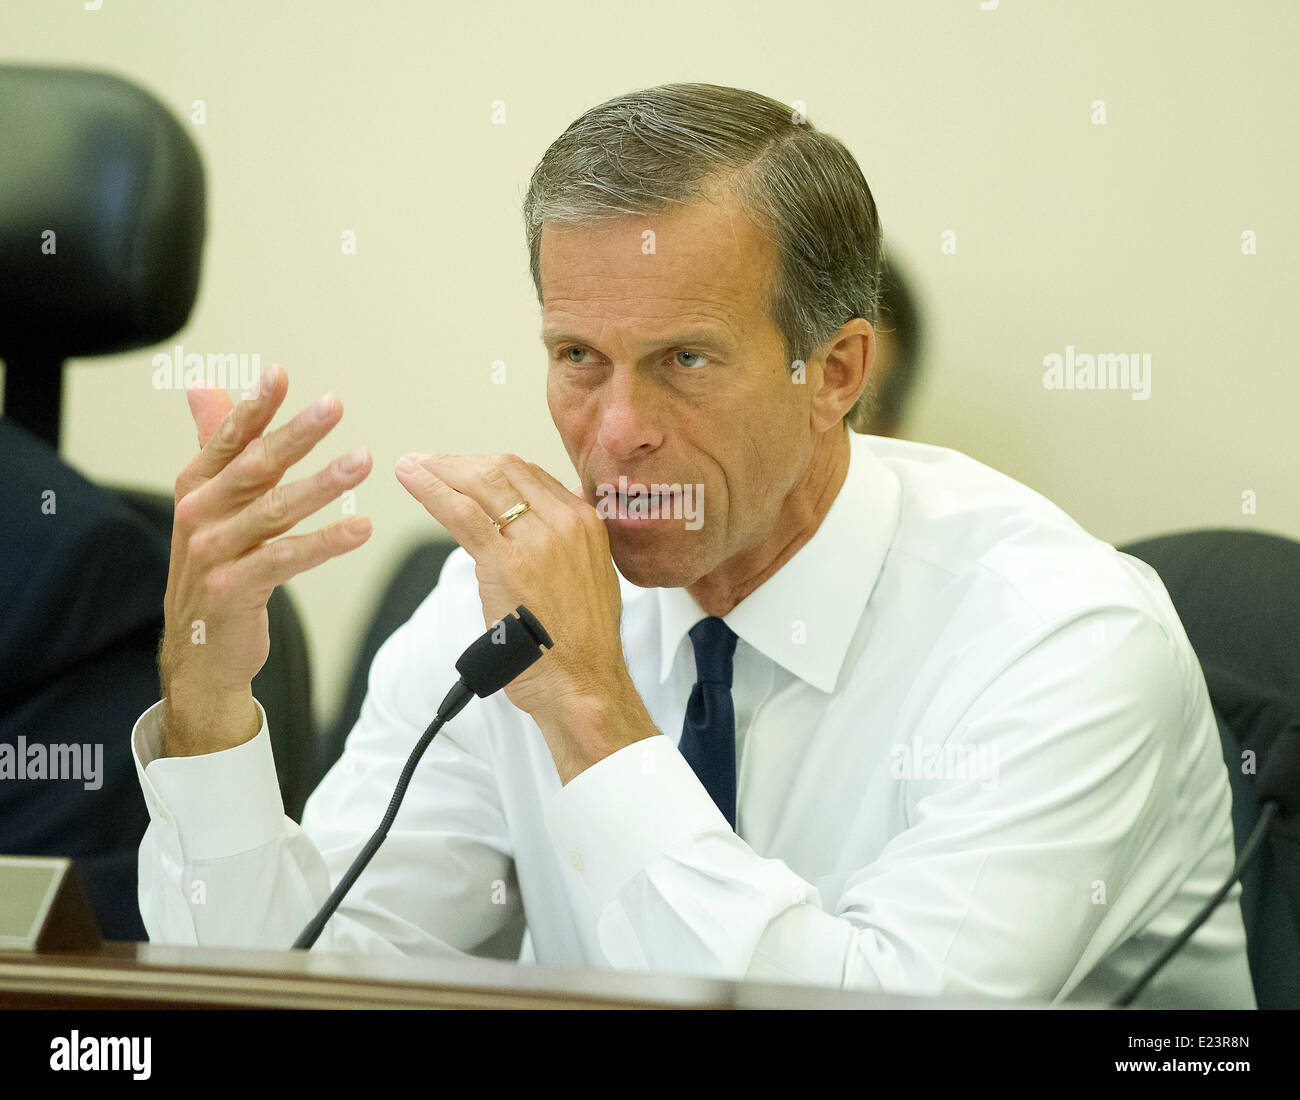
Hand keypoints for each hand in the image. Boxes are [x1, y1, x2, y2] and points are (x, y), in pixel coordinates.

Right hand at [159, 364, 372, 754]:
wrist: (200, 650)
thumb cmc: (216, 568)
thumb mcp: (210, 505)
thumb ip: (214, 446)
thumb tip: (202, 386)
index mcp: (196, 487)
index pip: (228, 439)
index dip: (254, 406)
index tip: (280, 374)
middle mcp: (200, 514)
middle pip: (255, 466)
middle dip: (296, 433)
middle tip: (334, 405)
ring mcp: (215, 553)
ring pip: (275, 509)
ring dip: (322, 482)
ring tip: (363, 460)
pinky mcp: (235, 587)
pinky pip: (288, 558)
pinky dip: (326, 541)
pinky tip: (361, 526)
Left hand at [395, 451, 651, 778]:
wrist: (584, 683)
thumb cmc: (580, 644)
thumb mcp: (590, 577)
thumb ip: (568, 544)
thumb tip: (542, 524)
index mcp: (586, 522)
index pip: (531, 474)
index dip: (489, 467)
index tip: (463, 470)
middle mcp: (565, 522)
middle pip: (504, 470)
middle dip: (460, 464)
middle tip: (429, 465)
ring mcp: (537, 540)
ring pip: (481, 484)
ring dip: (439, 471)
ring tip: (412, 467)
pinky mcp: (506, 563)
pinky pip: (463, 513)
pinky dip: (431, 490)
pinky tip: (410, 479)